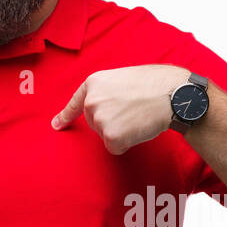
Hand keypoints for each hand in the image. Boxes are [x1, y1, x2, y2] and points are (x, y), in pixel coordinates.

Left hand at [50, 65, 189, 153]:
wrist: (171, 93)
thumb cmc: (154, 84)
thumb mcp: (123, 78)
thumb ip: (108, 92)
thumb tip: (106, 108)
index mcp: (94, 83)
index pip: (75, 103)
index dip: (65, 116)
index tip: (56, 125)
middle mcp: (91, 101)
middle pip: (95, 124)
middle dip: (113, 123)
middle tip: (134, 110)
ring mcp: (99, 119)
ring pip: (107, 136)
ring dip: (122, 133)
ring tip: (138, 117)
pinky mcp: (110, 136)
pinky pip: (116, 148)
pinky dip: (128, 143)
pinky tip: (139, 128)